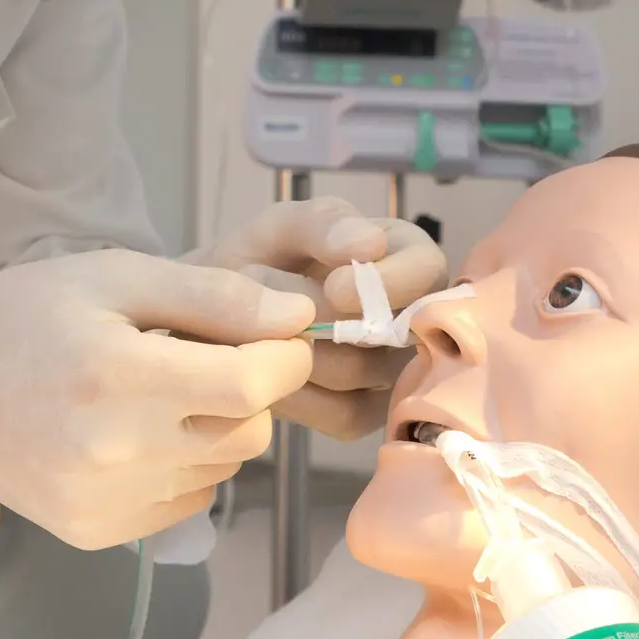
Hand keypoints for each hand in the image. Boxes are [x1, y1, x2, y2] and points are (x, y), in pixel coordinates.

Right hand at [0, 249, 315, 549]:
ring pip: (223, 467)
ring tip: (161, 390)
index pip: (251, 385)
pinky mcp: (98, 531)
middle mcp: (113, 450)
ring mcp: (105, 500)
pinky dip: (182, 464)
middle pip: (249, 431)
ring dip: (215, 427)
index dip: (282, 357)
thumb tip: (296, 318)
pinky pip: (186, 499)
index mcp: (116, 375)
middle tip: (204, 356)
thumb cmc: (24, 315)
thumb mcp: (113, 276)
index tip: (274, 335)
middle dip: (250, 390)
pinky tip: (136, 431)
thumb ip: (210, 296)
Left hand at [188, 198, 447, 439]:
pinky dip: (300, 395)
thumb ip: (321, 224)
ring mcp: (391, 374)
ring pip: (365, 373)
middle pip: (399, 331)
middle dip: (332, 323)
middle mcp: (410, 319)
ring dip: (303, 353)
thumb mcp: (278, 229)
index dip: (390, 283)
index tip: (334, 287)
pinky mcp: (363, 415)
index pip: (429, 271)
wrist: (209, 320)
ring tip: (261, 334)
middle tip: (279, 315)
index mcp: (404, 257)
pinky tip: (268, 370)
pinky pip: (346, 415)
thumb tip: (371, 244)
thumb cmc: (255, 262)